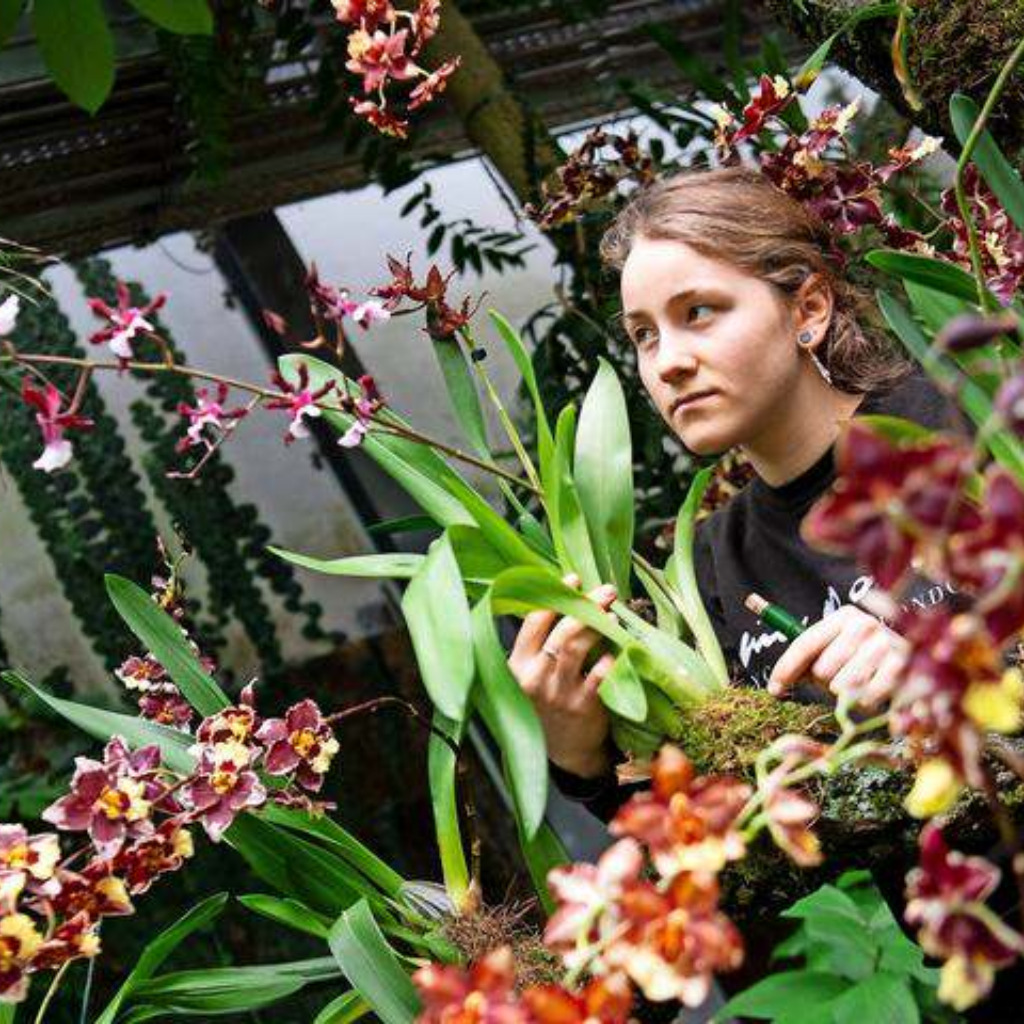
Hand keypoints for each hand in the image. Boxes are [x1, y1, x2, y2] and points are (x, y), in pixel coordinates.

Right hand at [507, 575, 616, 778]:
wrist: (562, 752)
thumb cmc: (547, 703)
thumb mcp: (531, 675)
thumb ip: (540, 644)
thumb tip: (567, 596)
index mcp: (516, 666)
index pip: (532, 623)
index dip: (553, 597)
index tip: (572, 579)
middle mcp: (534, 679)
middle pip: (560, 633)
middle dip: (585, 605)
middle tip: (605, 591)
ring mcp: (558, 694)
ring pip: (578, 648)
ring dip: (599, 626)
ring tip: (613, 614)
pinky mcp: (583, 707)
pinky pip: (600, 674)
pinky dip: (610, 658)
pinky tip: (617, 651)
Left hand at [767, 604, 906, 707]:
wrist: (918, 660)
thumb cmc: (866, 657)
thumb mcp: (837, 649)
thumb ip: (808, 660)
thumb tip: (774, 687)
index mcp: (843, 617)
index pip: (804, 644)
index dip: (785, 669)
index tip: (773, 690)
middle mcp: (864, 625)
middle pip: (822, 670)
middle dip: (824, 683)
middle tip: (839, 680)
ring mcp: (885, 644)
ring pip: (843, 686)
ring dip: (844, 694)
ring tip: (856, 686)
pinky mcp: (901, 668)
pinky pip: (867, 698)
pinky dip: (864, 703)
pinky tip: (871, 693)